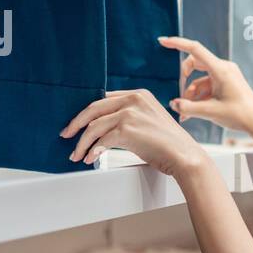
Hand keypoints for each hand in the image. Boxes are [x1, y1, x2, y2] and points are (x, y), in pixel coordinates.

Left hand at [60, 89, 207, 179]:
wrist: (185, 156)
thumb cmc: (169, 144)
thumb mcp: (150, 121)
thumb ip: (130, 117)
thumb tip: (103, 127)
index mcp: (139, 94)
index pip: (105, 99)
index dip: (88, 112)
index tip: (78, 122)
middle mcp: (134, 100)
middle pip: (93, 108)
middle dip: (76, 123)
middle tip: (66, 134)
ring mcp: (130, 113)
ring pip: (94, 126)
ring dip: (82, 143)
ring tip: (76, 154)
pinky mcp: (127, 130)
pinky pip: (101, 140)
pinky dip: (92, 151)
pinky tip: (90, 158)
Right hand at [158, 36, 252, 137]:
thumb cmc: (240, 115)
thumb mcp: (210, 112)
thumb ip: (189, 108)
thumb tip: (173, 104)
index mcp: (220, 70)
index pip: (195, 50)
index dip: (177, 43)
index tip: (162, 41)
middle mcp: (223, 68)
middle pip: (194, 65)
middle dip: (184, 82)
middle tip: (180, 100)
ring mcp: (224, 75)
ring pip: (199, 80)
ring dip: (190, 95)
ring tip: (185, 115)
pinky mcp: (225, 83)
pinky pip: (206, 86)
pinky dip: (198, 98)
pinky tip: (192, 114)